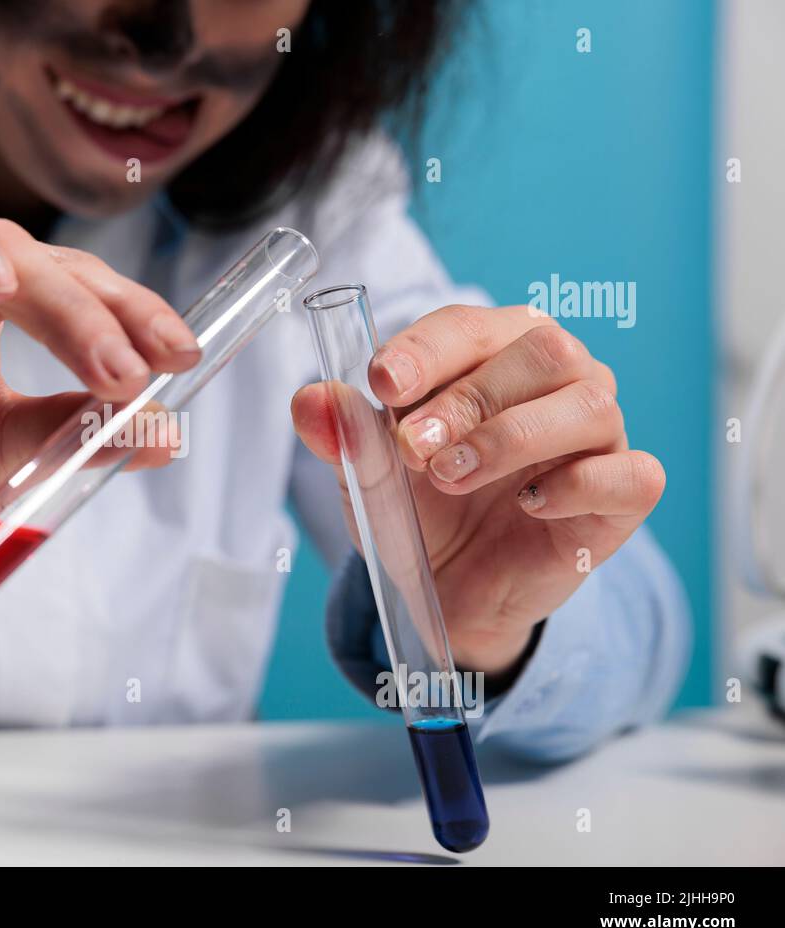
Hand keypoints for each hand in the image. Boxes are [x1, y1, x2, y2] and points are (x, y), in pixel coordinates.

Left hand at [292, 304, 664, 679]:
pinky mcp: (622, 497)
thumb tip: (310, 401)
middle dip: (467, 398)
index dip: (427, 349)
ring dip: (510, 437)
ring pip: (588, 402)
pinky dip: (580, 484)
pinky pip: (631, 473)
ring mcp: (599, 435)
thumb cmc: (419, 507)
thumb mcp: (367, 473)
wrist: (449, 588)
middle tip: (414, 449)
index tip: (382, 381)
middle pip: (540, 350)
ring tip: (452, 476)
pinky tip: (530, 503)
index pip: (469, 326)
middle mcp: (558, 379)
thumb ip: (343, 433)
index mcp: (494, 351)